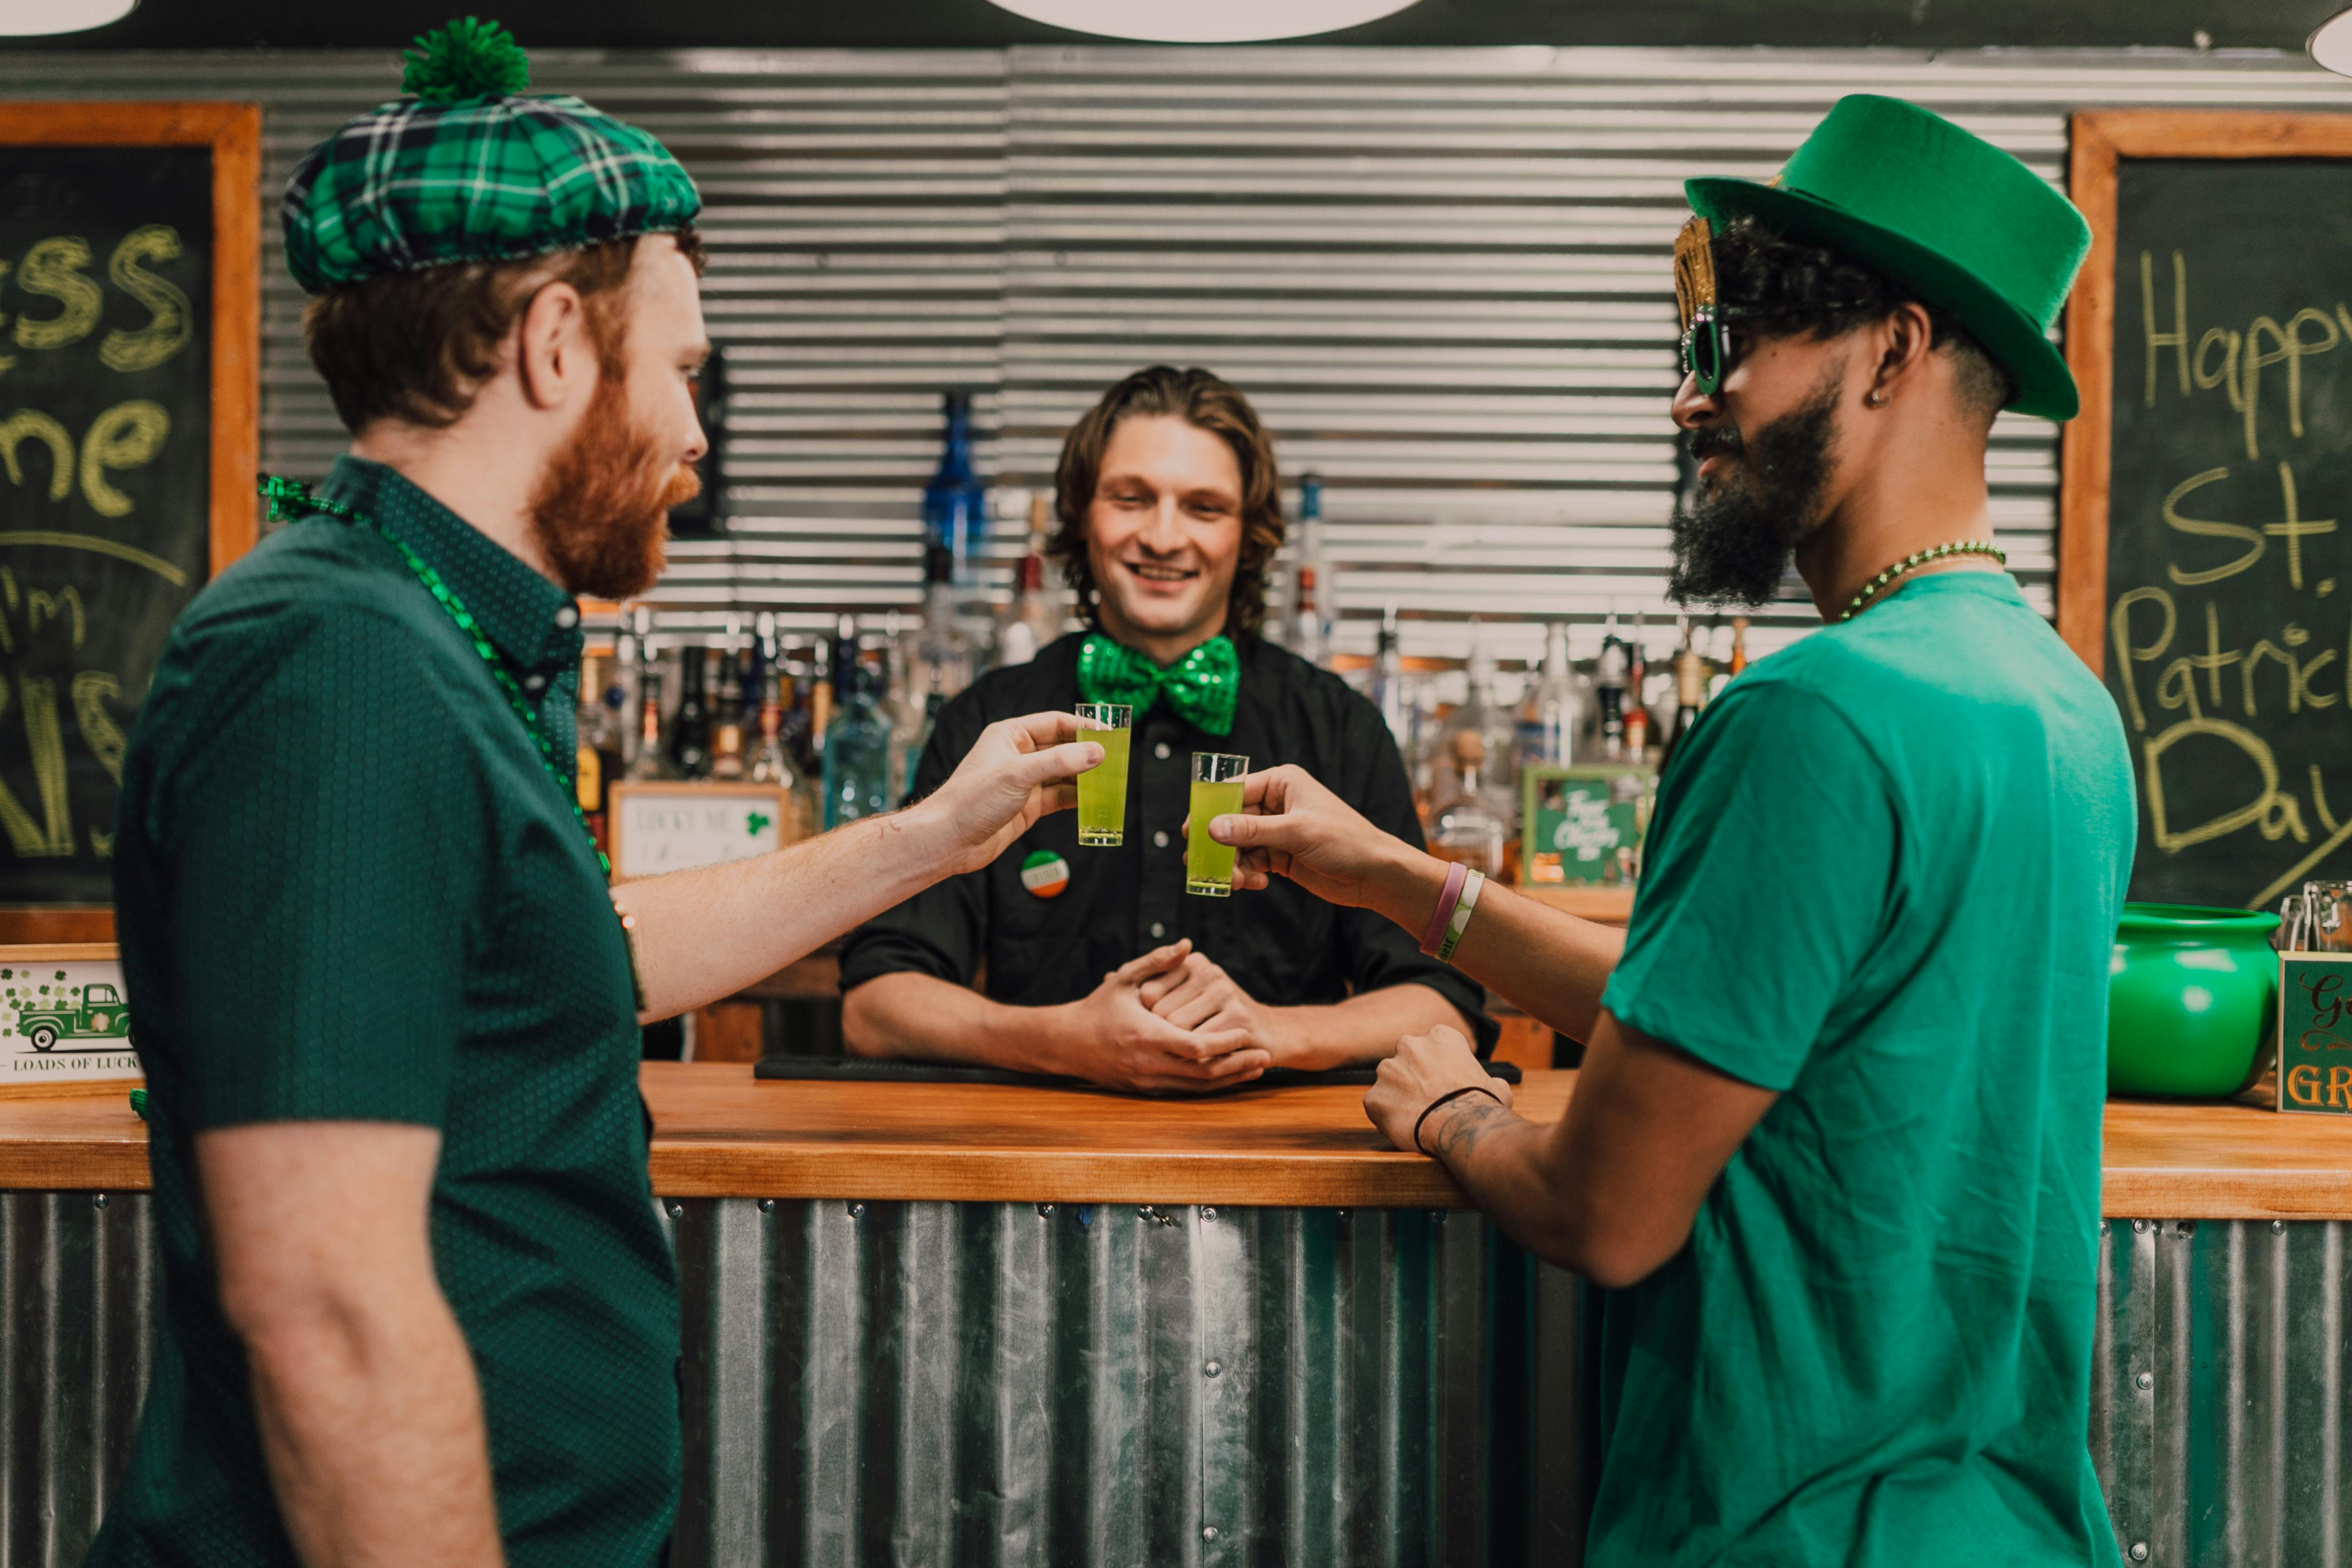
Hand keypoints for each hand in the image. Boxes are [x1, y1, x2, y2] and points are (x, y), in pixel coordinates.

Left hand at [915, 711, 1100, 876]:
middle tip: (1115, 758)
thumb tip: (1096, 752)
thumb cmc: (972, 800)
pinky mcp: (1027, 806)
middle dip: (1086, 753)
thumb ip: (1059, 762)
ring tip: (1110, 780)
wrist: (949, 840)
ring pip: (1062, 774)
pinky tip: (1093, 799)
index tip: (1108, 732)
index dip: (1082, 726)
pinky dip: (1076, 798)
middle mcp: (1018, 756)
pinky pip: (1058, 797)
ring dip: (1084, 777)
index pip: (1054, 723)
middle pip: (1061, 748)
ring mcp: (1023, 782)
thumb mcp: (1018, 775)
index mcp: (1009, 736)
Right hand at [1055, 940, 1270, 1094]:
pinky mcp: (1147, 1090)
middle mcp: (1148, 1064)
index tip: (1246, 1032)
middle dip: (1237, 1065)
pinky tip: (1230, 1077)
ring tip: (1256, 1069)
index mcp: (1145, 1035)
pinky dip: (1209, 1086)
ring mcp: (1147, 1081)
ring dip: (1229, 1079)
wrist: (1068, 1043)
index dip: (1224, 1043)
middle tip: (1265, 1056)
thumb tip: (1187, 944)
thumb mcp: (1124, 979)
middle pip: (1202, 1073)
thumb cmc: (1098, 1007)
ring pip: (1197, 1088)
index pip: (1194, 1047)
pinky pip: (1185, 1092)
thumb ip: (1157, 962)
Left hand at [1136, 950, 1298, 1063]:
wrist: (1267, 1032)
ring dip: (1176, 1049)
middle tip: (1160, 1047)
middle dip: (1159, 1035)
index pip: (1147, 991)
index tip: (1148, 1029)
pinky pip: (1200, 1044)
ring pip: (1178, 1029)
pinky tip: (1195, 1062)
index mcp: (1191, 962)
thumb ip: (1146, 981)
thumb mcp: (1182, 993)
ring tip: (1175, 1054)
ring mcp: (1225, 991)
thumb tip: (1106, 978)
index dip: (1143, 1017)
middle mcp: (1208, 971)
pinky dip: (1195, 1057)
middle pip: (1161, 1012)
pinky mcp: (1238, 1016)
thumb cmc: (1214, 1015)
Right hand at [1200, 764, 1408, 907]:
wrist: (1374, 874)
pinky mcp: (1280, 855)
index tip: (1191, 830)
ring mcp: (1277, 831)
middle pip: (1231, 820)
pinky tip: (1255, 884)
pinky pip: (1250, 862)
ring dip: (1232, 864)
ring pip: (1238, 845)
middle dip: (1219, 843)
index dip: (1211, 809)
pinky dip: (1247, 874)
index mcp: (1282, 783)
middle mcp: (1276, 803)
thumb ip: (1253, 830)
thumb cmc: (1344, 841)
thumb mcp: (1297, 832)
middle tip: (1201, 863)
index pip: (1235, 790)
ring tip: (1237, 882)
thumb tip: (1212, 828)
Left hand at [1364, 1024, 1512, 1153]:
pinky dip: (1387, 1116)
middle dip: (1414, 1077)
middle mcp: (1409, 1045)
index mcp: (1440, 1037)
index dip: (1440, 1066)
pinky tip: (1404, 1128)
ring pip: (1389, 1081)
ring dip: (1399, 1095)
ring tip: (1416, 1117)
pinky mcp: (1373, 1096)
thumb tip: (1496, 1087)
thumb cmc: (1481, 1105)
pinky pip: (1377, 1105)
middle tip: (1427, 1099)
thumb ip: (1491, 1081)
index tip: (1446, 1083)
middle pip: (1407, 1059)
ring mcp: (1388, 1070)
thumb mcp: (1497, 1088)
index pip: (1434, 1045)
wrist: (1459, 1127)